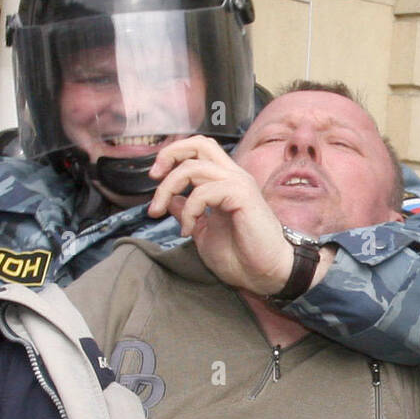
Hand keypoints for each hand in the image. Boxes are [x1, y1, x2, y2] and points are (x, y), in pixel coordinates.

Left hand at [147, 136, 295, 295]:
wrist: (265, 275)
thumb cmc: (241, 258)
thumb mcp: (203, 232)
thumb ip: (188, 212)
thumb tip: (171, 200)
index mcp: (226, 181)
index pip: (198, 149)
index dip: (173, 155)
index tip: (156, 178)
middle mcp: (233, 177)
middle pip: (198, 144)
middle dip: (169, 155)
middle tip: (154, 179)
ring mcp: (239, 184)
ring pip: (194, 166)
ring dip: (169, 188)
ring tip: (161, 212)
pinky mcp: (242, 196)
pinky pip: (204, 190)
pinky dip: (189, 209)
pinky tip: (188, 230)